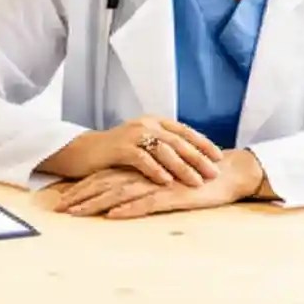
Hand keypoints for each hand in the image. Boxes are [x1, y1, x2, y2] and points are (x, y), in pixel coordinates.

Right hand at [36, 116, 223, 186]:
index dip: (203, 143)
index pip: (184, 131)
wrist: (84, 152)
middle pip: (178, 141)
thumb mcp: (143, 145)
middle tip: (214, 173)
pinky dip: (156, 170)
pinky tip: (167, 182)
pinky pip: (142, 159)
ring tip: (196, 181)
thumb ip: (163, 147)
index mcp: (154, 122)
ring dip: (182, 167)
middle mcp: (146, 124)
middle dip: (198, 158)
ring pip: (163, 150)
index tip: (220, 156)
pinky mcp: (120, 148)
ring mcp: (132, 134)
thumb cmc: (116, 152)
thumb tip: (192, 159)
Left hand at [54, 149, 266, 218]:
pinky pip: (146, 202)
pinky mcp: (172, 194)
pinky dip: (128, 209)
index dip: (82, 188)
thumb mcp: (162, 180)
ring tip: (76, 212)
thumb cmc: (193, 178)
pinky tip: (113, 216)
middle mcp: (143, 174)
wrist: (226, 172)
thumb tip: (119, 195)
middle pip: (105, 184)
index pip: (104, 177)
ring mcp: (157, 184)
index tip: (61, 200)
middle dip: (80, 196)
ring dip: (96, 203)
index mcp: (139, 170)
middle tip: (59, 208)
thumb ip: (142, 182)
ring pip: (120, 193)